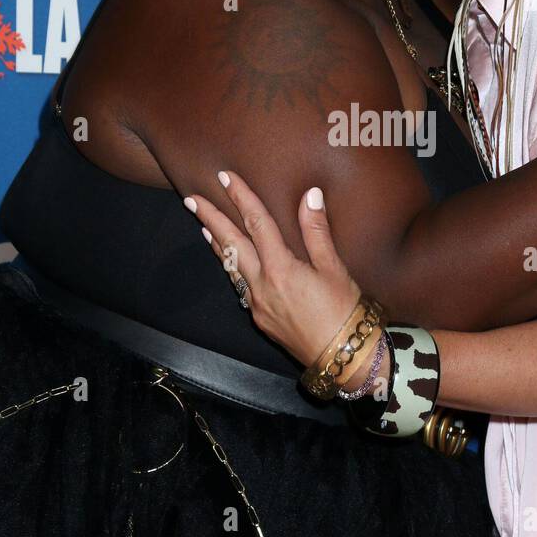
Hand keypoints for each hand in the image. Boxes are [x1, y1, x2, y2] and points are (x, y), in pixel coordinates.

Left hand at [184, 173, 360, 368]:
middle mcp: (262, 286)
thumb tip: (310, 195)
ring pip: (231, 267)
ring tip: (203, 226)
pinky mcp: (261, 319)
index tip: (226, 178)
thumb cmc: (345, 313)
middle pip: (231, 245)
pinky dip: (231, 268)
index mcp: (280, 269)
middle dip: (211, 219)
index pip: (257, 224)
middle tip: (192, 200)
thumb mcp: (334, 269)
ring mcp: (258, 305)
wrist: (343, 358)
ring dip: (217, 244)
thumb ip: (317, 231)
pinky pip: (240, 286)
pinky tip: (231, 262)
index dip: (241, 198)